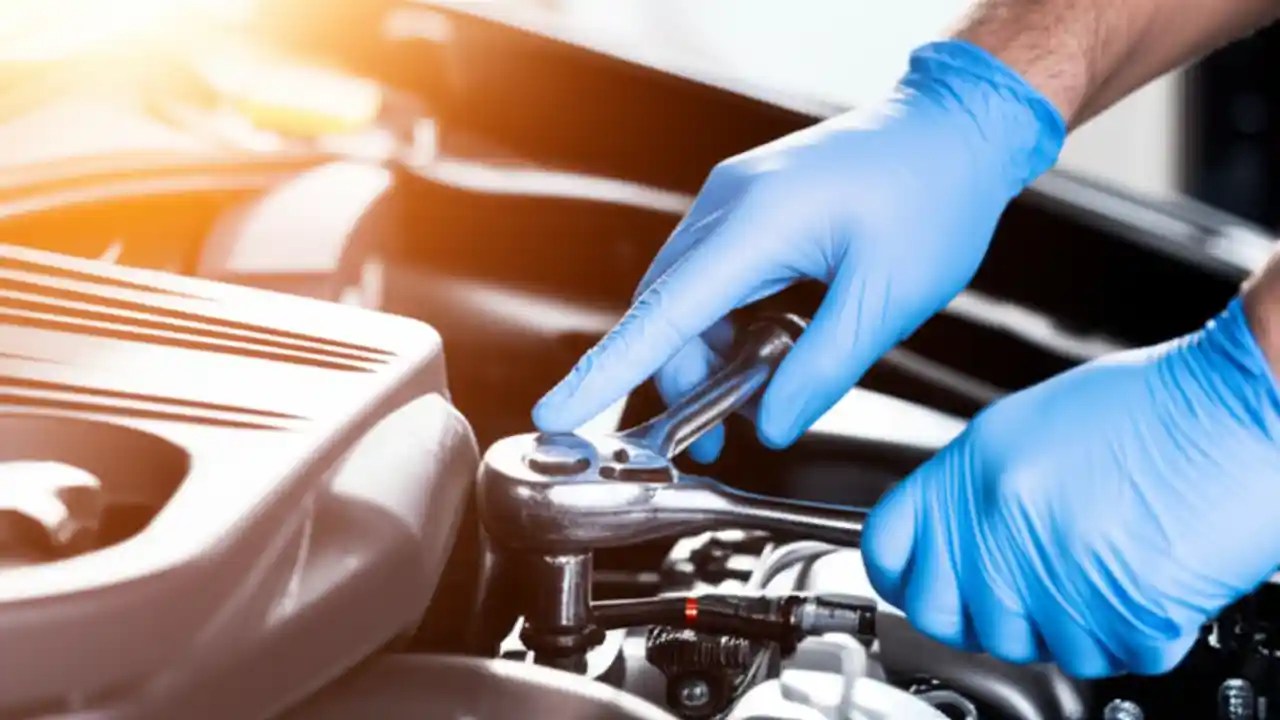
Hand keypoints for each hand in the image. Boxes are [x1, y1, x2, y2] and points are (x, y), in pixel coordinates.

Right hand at [532, 41, 1064, 460]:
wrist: (955, 128)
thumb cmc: (934, 192)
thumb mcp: (889, 298)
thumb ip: (821, 369)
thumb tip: (772, 423)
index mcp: (756, 224)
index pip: (663, 314)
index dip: (607, 371)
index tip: (559, 411)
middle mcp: (729, 206)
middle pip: (666, 312)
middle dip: (678, 380)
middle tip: (713, 438)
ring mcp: (734, 202)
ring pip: (685, 298)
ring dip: (705, 356)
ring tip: (751, 401)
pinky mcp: (748, 209)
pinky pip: (710, 278)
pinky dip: (723, 325)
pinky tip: (761, 353)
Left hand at [862, 298, 1279, 677]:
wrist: (1240, 407)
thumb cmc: (1154, 408)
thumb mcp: (1029, 428)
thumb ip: (976, 489)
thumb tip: (952, 534)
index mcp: (969, 475)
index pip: (887, 549)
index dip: (900, 570)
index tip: (914, 578)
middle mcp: (1000, 530)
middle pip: (946, 616)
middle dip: (978, 612)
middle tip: (1025, 583)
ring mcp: (1057, 580)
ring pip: (1030, 646)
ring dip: (1065, 622)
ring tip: (1102, 564)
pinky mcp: (1122, 618)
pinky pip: (1108, 657)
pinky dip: (1130, 633)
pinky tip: (1143, 578)